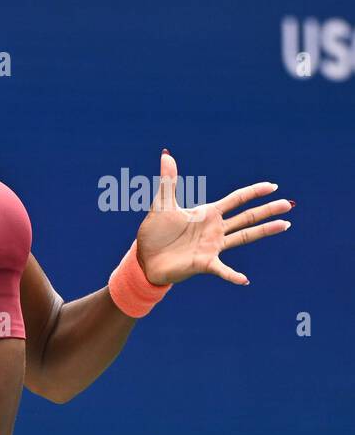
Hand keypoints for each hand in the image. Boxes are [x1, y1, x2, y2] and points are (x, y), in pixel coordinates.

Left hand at [135, 151, 292, 286]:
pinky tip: (244, 280)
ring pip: (244, 237)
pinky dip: (233, 275)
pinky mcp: (204, 263)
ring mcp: (212, 246)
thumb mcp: (162, 204)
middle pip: (247, 217)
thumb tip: (166, 155)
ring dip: (265, 231)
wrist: (145, 258)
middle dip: (267, 210)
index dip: (254, 192)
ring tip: (285, 225)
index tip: (272, 186)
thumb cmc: (155, 233)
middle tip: (289, 204)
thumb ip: (168, 181)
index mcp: (208, 214)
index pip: (236, 200)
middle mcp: (215, 230)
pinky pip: (222, 270)